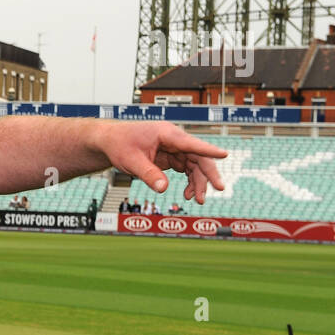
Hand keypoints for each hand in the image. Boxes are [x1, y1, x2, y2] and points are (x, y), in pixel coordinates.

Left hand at [98, 122, 226, 203]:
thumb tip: (164, 188)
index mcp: (166, 134)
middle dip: (208, 174)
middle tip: (219, 189)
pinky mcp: (171, 156)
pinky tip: (188, 194)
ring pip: (195, 165)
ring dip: (199, 182)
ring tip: (198, 200)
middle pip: (198, 156)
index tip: (224, 154)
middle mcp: (174, 139)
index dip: (208, 150)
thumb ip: (148, 174)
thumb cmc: (119, 145)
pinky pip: (187, 169)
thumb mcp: (131, 162)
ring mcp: (174, 148)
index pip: (191, 143)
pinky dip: (190, 181)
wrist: (110, 141)